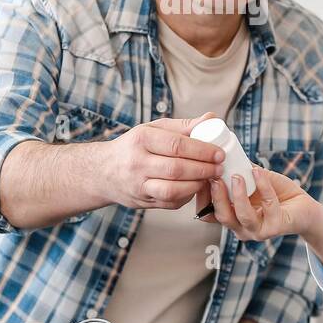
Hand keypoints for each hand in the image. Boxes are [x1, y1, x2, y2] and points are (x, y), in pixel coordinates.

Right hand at [103, 112, 225, 209]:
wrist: (102, 171)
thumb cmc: (134, 147)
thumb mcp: (153, 129)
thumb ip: (183, 126)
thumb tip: (211, 119)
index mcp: (141, 139)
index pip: (176, 145)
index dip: (202, 150)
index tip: (219, 153)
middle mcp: (137, 163)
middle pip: (176, 169)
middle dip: (203, 169)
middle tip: (219, 167)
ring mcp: (138, 185)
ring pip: (172, 190)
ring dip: (196, 185)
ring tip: (210, 178)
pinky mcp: (141, 201)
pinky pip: (169, 203)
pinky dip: (186, 196)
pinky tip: (195, 187)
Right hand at [203, 165, 319, 240]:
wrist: (304, 208)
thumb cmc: (277, 195)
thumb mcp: (254, 182)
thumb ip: (241, 172)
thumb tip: (226, 154)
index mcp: (232, 218)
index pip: (210, 213)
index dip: (202, 197)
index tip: (202, 175)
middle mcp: (242, 228)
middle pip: (222, 216)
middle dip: (216, 196)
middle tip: (214, 176)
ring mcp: (258, 231)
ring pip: (242, 215)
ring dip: (238, 194)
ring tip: (237, 175)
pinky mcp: (276, 227)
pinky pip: (268, 205)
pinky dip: (263, 185)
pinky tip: (259, 172)